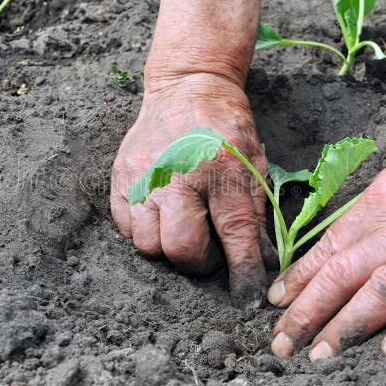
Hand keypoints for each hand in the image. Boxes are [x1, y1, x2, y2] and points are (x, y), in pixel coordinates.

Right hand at [110, 73, 276, 306]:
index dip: (243, 273)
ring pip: (148, 243)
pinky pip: (126, 227)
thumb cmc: (226, 129)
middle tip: (208, 251)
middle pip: (181, 247)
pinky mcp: (121, 177)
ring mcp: (145, 177)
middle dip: (197, 261)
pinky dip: (143, 232)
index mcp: (222, 171)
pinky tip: (160, 217)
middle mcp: (179, 176)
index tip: (247, 298)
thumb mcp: (255, 164)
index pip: (235, 236)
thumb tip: (263, 262)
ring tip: (181, 231)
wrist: (187, 87)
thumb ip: (256, 214)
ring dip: (167, 248)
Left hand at [267, 119, 385, 358]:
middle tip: (282, 344)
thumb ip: (369, 216)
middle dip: (306, 312)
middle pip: (342, 273)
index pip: (327, 249)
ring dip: (345, 326)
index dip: (297, 280)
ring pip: (380, 290)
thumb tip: (331, 251)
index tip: (275, 304)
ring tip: (320, 355)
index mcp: (378, 204)